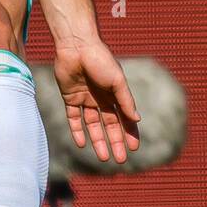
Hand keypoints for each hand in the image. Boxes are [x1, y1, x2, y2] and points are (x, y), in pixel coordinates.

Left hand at [54, 39, 140, 164]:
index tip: (133, 148)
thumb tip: (137, 120)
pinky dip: (78, 131)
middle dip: (115, 142)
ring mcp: (85, 98)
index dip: (129, 133)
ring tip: (103, 157)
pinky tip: (82, 144)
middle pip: (109, 125)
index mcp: (115, 93)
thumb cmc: (100, 60)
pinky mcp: (69, 97)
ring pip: (92, 125)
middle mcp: (101, 98)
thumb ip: (126, 101)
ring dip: (98, 141)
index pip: (124, 117)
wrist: (76, 46)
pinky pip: (74, 118)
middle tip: (119, 160)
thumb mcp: (117, 81)